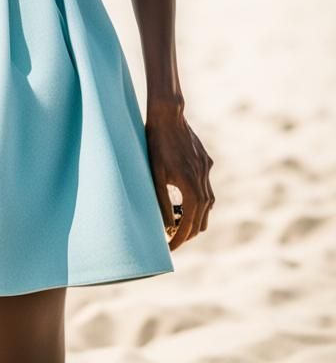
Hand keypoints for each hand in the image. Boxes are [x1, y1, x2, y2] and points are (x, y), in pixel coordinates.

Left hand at [145, 106, 214, 250]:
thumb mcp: (156, 174)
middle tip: (173, 239)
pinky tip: (185, 198)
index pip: (188, 225)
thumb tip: (166, 226)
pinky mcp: (206, 162)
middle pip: (201, 220)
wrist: (169, 115)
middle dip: (188, 233)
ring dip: (195, 217)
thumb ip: (163, 201)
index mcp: (191, 188)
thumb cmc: (157, 144)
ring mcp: (207, 172)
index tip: (169, 249)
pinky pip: (206, 187)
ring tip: (179, 223)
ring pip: (207, 205)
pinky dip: (198, 200)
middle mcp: (203, 182)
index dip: (178, 240)